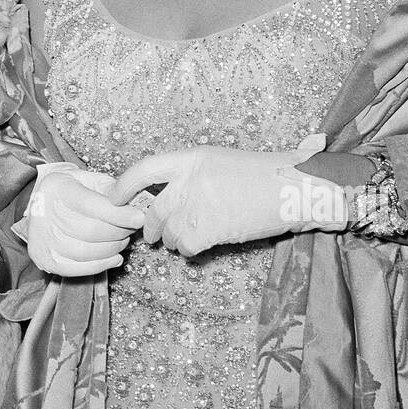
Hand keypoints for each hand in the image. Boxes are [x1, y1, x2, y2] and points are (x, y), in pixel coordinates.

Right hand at [20, 162, 144, 276]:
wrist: (41, 203)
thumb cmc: (71, 189)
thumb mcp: (89, 178)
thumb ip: (111, 189)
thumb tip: (135, 204)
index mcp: (57, 189)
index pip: (90, 205)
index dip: (118, 214)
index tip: (139, 218)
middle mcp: (45, 215)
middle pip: (91, 231)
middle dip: (119, 231)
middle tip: (132, 227)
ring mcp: (44, 241)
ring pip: (87, 252)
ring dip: (113, 248)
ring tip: (122, 239)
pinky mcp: (47, 260)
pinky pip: (79, 269)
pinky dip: (102, 265)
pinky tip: (114, 257)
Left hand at [108, 138, 331, 257]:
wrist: (295, 188)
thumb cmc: (265, 175)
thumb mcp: (223, 162)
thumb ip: (193, 177)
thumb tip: (167, 198)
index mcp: (192, 157)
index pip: (144, 168)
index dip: (123, 186)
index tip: (112, 199)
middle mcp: (190, 179)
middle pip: (154, 209)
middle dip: (149, 228)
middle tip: (152, 236)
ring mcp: (199, 204)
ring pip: (169, 233)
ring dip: (175, 241)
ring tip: (189, 239)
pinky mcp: (210, 228)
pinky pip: (186, 247)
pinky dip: (190, 251)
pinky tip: (203, 246)